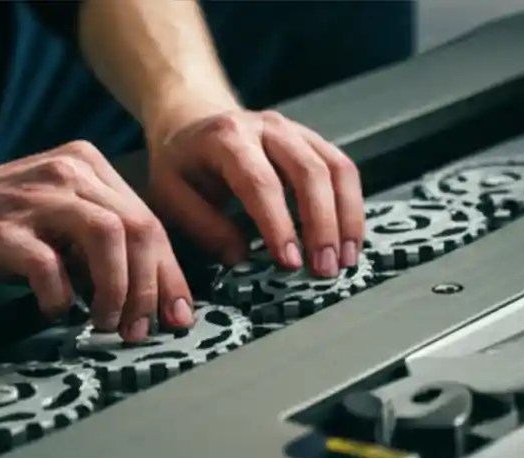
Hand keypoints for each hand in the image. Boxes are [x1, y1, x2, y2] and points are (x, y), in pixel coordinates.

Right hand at [0, 141, 191, 340]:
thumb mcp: (62, 224)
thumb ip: (108, 245)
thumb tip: (158, 299)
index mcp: (88, 166)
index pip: (149, 221)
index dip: (171, 275)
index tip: (179, 316)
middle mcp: (67, 171)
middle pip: (139, 227)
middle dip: (150, 287)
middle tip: (140, 329)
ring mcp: (34, 196)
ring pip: (108, 236)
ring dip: (116, 290)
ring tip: (104, 322)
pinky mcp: (1, 229)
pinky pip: (50, 264)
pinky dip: (61, 296)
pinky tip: (56, 311)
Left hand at [145, 102, 364, 276]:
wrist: (194, 123)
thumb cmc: (184, 162)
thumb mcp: (170, 193)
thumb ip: (202, 226)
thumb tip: (240, 257)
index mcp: (227, 138)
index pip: (261, 182)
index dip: (279, 224)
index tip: (290, 262)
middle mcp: (268, 128)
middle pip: (310, 172)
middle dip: (323, 225)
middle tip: (324, 268)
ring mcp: (297, 131)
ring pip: (337, 170)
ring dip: (347, 218)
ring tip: (345, 258)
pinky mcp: (316, 142)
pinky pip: (345, 171)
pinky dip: (353, 207)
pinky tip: (350, 239)